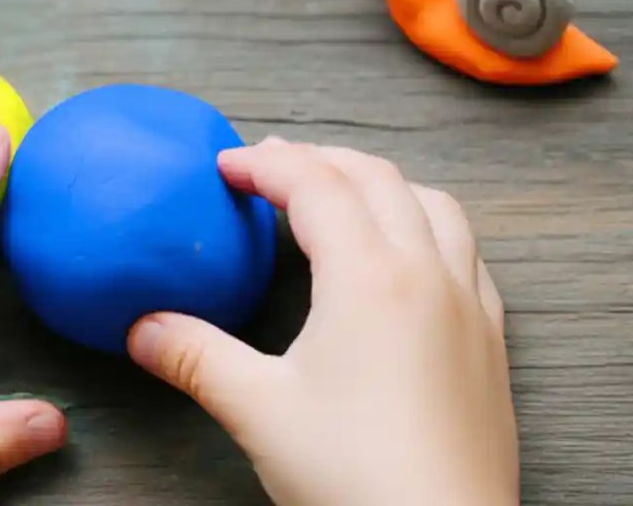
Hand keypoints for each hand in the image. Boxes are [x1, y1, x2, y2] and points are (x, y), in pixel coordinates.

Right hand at [128, 138, 517, 505]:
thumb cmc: (356, 478)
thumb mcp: (258, 410)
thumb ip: (195, 357)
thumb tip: (141, 329)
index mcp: (369, 277)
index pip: (315, 184)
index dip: (265, 164)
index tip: (226, 166)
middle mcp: (427, 274)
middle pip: (376, 177)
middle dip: (319, 159)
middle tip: (269, 167)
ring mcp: (469, 305)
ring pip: (434, 203)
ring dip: (381, 182)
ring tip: (341, 193)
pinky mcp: (491, 341)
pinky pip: (467, 251)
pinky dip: (429, 223)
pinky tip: (409, 254)